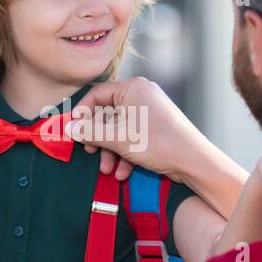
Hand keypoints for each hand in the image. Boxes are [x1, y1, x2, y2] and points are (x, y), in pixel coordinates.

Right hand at [69, 77, 206, 182]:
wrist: (194, 162)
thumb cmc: (160, 143)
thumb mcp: (118, 139)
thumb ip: (90, 132)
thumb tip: (68, 128)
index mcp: (133, 88)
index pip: (97, 94)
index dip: (82, 113)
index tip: (73, 130)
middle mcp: (141, 96)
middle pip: (107, 114)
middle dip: (98, 138)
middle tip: (89, 152)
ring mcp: (149, 113)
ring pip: (118, 130)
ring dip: (110, 151)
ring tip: (107, 169)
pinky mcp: (154, 129)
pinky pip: (131, 137)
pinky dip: (124, 154)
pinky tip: (122, 173)